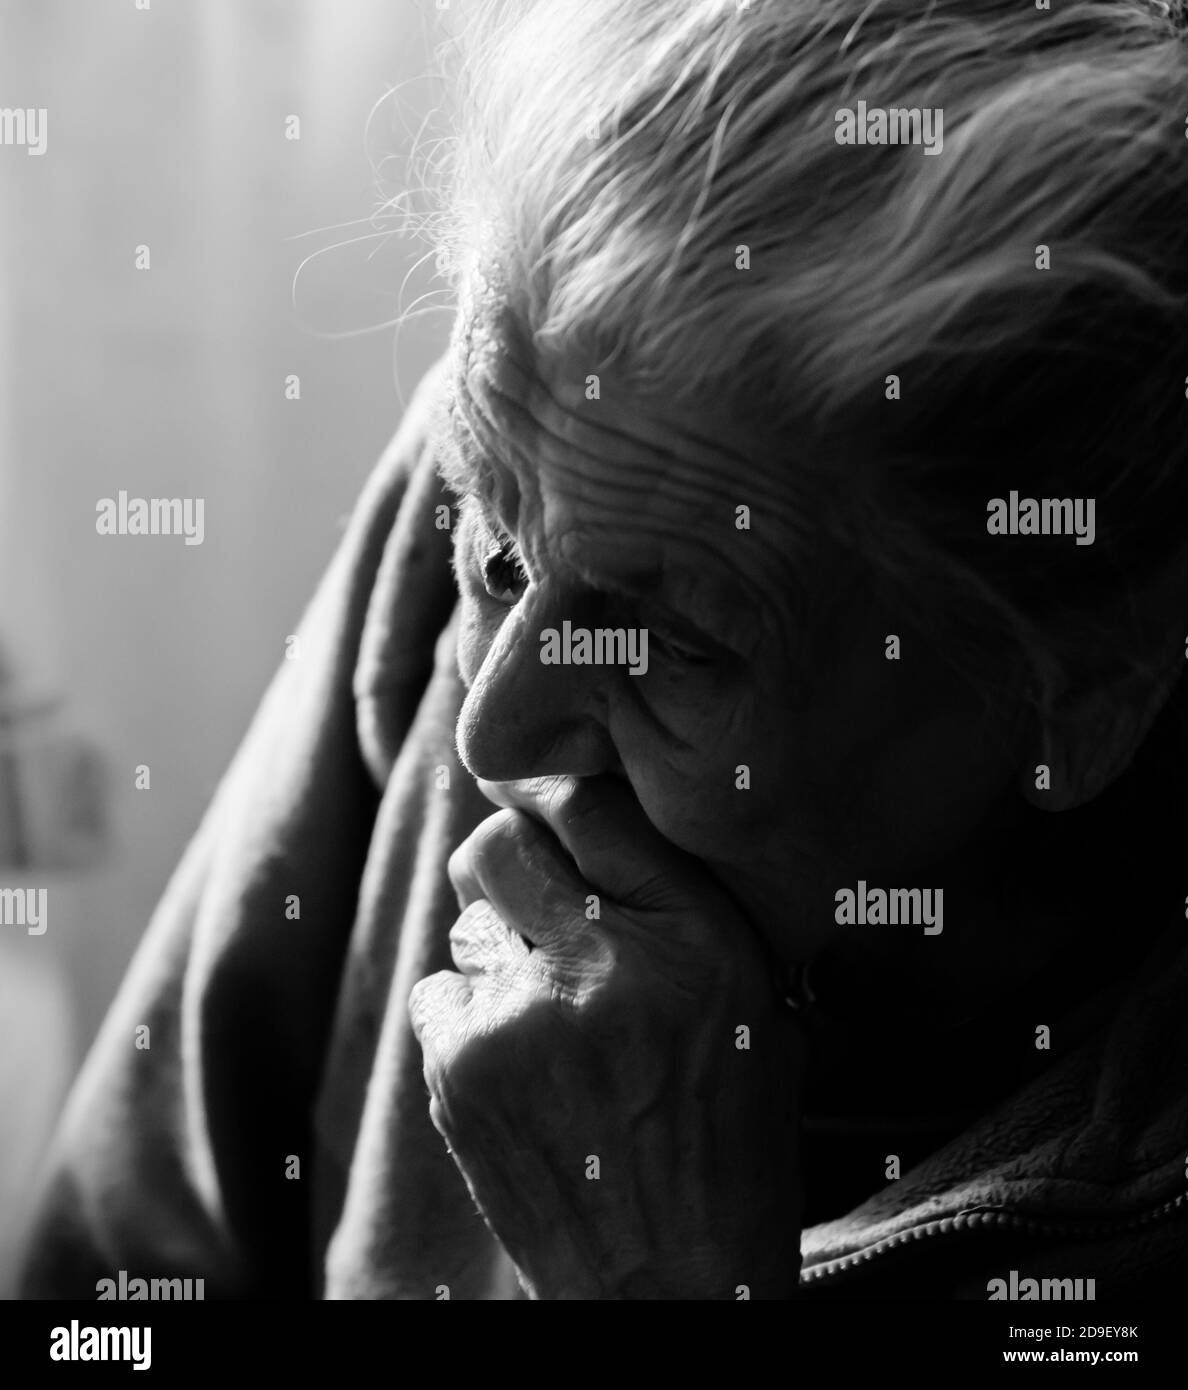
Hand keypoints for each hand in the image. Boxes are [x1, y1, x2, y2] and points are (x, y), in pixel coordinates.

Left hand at [408, 774, 804, 1299]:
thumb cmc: (726, 1143)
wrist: (671, 1283)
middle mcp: (606, 966)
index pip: (591, 805)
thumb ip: (683, 910)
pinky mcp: (459, 1072)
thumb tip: (594, 823)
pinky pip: (437, 994)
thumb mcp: (755, 1009)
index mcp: (697, 940)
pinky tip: (513, 1064)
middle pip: (498, 842)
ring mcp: (521, 1019)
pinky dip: (466, 1018)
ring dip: (496, 949)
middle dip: (508, 859)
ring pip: (463, 920)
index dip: (558, 801)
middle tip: (533, 899)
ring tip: (542, 1013)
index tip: (547, 809)